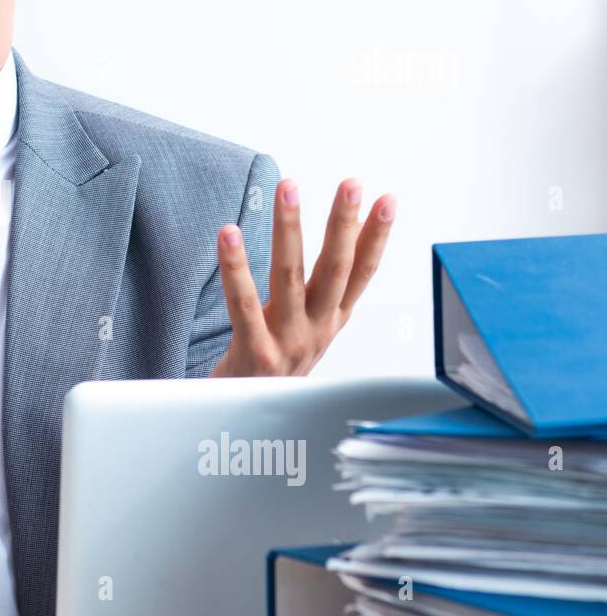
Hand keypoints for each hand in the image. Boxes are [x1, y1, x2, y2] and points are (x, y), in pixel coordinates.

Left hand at [208, 177, 394, 377]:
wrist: (243, 432)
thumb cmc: (269, 374)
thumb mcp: (303, 337)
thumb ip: (314, 302)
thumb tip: (327, 256)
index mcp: (330, 324)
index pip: (362, 274)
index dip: (376, 237)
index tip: (388, 199)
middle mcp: (316, 332)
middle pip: (336, 270)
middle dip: (345, 223)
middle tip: (352, 183)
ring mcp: (288, 344)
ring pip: (291, 276)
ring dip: (291, 228)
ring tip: (289, 186)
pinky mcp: (255, 355)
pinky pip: (244, 305)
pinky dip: (236, 267)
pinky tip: (227, 233)